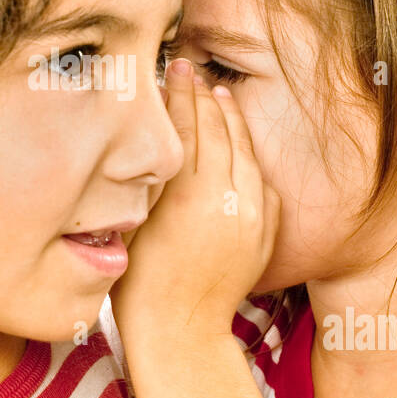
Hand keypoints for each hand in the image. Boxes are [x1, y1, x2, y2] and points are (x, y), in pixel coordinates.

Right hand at [112, 58, 280, 338]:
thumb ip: (144, 177)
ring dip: (230, 119)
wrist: (180, 330)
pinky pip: (260, 180)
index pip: (186, 126)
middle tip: (191, 70)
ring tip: (219, 94)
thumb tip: (146, 135)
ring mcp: (251, 215)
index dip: (178, 93)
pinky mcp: (265, 230)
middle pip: (217, 130)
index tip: (173, 66)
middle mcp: (226, 200)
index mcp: (187, 196)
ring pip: (244, 150)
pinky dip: (248, 155)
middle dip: (203, 96)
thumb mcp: (131, 222)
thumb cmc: (138, 281)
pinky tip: (238, 142)